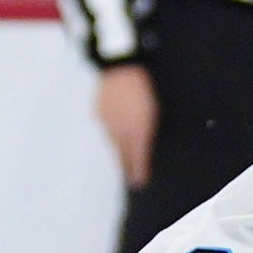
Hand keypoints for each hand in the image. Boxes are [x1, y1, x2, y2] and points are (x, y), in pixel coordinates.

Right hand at [95, 63, 156, 187]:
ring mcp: (107, 123)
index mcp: (136, 131)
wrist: (121, 69)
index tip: (140, 183)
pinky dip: (112, 132)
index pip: (137, 158)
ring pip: (113, 142)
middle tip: (132, 179)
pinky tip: (117, 132)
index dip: (139, 171)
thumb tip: (144, 146)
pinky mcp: (99, 114)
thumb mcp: (153, 112)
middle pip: (122, 155)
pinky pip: (106, 128)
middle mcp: (120, 130)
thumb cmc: (143, 89)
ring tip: (124, 160)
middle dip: (127, 167)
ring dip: (120, 150)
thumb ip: (147, 132)